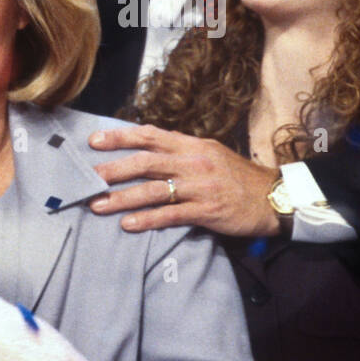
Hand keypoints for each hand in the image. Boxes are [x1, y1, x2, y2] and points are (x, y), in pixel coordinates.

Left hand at [88, 125, 278, 236]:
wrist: (272, 197)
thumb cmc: (238, 176)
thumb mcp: (210, 153)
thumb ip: (181, 150)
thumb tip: (148, 145)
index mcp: (192, 145)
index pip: (150, 135)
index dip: (120, 137)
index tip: (94, 141)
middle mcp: (193, 162)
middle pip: (146, 162)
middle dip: (113, 169)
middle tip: (87, 178)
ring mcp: (200, 187)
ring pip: (153, 190)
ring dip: (122, 198)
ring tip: (98, 205)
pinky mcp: (207, 211)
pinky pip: (171, 215)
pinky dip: (148, 219)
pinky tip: (128, 224)